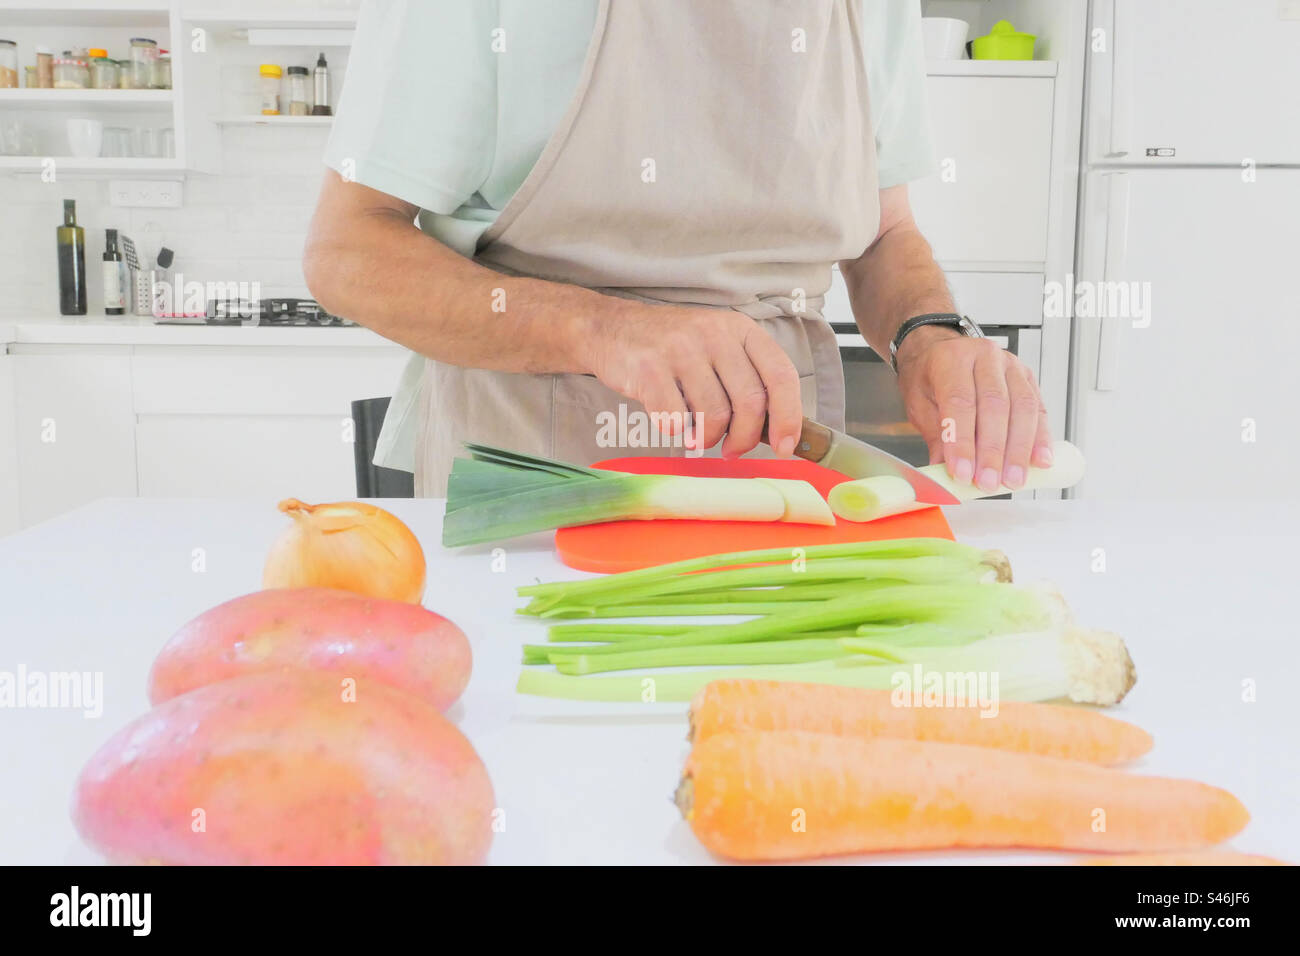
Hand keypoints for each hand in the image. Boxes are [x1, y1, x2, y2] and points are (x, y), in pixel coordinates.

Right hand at [586, 301, 803, 457]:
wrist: (611, 329)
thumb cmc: (672, 348)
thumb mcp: (717, 346)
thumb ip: (746, 378)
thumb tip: (778, 431)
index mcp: (739, 329)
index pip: (780, 375)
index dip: (789, 416)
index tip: (785, 447)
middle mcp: (714, 333)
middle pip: (750, 402)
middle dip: (746, 438)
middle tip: (732, 450)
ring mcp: (680, 349)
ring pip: (715, 415)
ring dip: (709, 438)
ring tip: (698, 434)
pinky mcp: (649, 368)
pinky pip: (677, 420)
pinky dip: (678, 432)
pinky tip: (673, 423)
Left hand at [895, 325, 1052, 490]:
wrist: (939, 350)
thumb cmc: (928, 376)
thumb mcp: (919, 404)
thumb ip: (936, 437)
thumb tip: (944, 475)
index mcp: (951, 359)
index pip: (960, 403)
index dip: (963, 442)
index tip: (962, 473)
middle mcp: (984, 357)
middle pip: (995, 406)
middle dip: (993, 451)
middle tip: (989, 482)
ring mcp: (1010, 365)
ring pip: (1022, 407)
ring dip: (1020, 449)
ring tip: (1014, 479)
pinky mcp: (1027, 377)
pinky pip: (1038, 408)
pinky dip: (1041, 438)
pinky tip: (1039, 461)